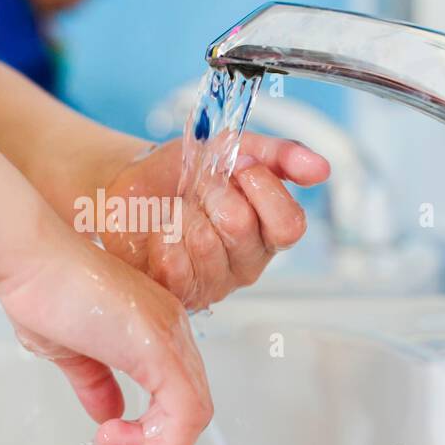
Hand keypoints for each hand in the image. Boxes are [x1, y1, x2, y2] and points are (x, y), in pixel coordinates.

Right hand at [0, 222, 213, 444]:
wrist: (29, 259)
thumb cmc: (42, 288)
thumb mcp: (71, 351)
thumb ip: (95, 383)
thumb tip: (108, 414)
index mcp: (155, 326)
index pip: (177, 391)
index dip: (150, 425)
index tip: (112, 434)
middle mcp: (172, 328)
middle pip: (190, 405)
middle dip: (153, 440)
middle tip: (113, 444)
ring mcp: (170, 337)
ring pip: (194, 414)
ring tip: (112, 442)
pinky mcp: (159, 348)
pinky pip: (187, 413)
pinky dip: (166, 444)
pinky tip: (127, 444)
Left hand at [99, 133, 329, 309]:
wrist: (122, 187)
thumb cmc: (179, 176)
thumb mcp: (229, 150)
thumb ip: (277, 155)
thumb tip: (321, 169)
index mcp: (267, 232)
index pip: (290, 225)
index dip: (263, 189)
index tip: (239, 165)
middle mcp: (245, 264)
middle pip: (241, 227)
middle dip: (213, 192)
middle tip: (197, 186)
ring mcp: (211, 284)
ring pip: (204, 243)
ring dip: (183, 212)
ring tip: (174, 209)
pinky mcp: (175, 295)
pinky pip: (174, 265)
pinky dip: (161, 236)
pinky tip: (158, 231)